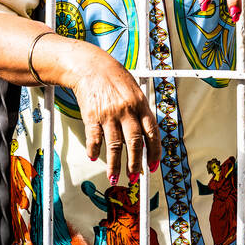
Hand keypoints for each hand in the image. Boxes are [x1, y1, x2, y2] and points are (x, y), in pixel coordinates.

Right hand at [56, 43, 161, 184]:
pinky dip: (94, 150)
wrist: (90, 66)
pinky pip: (94, 138)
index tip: (153, 166)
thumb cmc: (114, 77)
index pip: (152, 133)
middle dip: (136, 164)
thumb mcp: (134, 90)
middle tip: (135, 178)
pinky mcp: (92, 115)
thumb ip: (140, 111)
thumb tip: (145, 136)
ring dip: (115, 165)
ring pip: (115, 146)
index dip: (154, 152)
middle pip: (135, 143)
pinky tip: (94, 156)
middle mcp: (127, 110)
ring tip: (114, 178)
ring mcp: (109, 114)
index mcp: (141, 104)